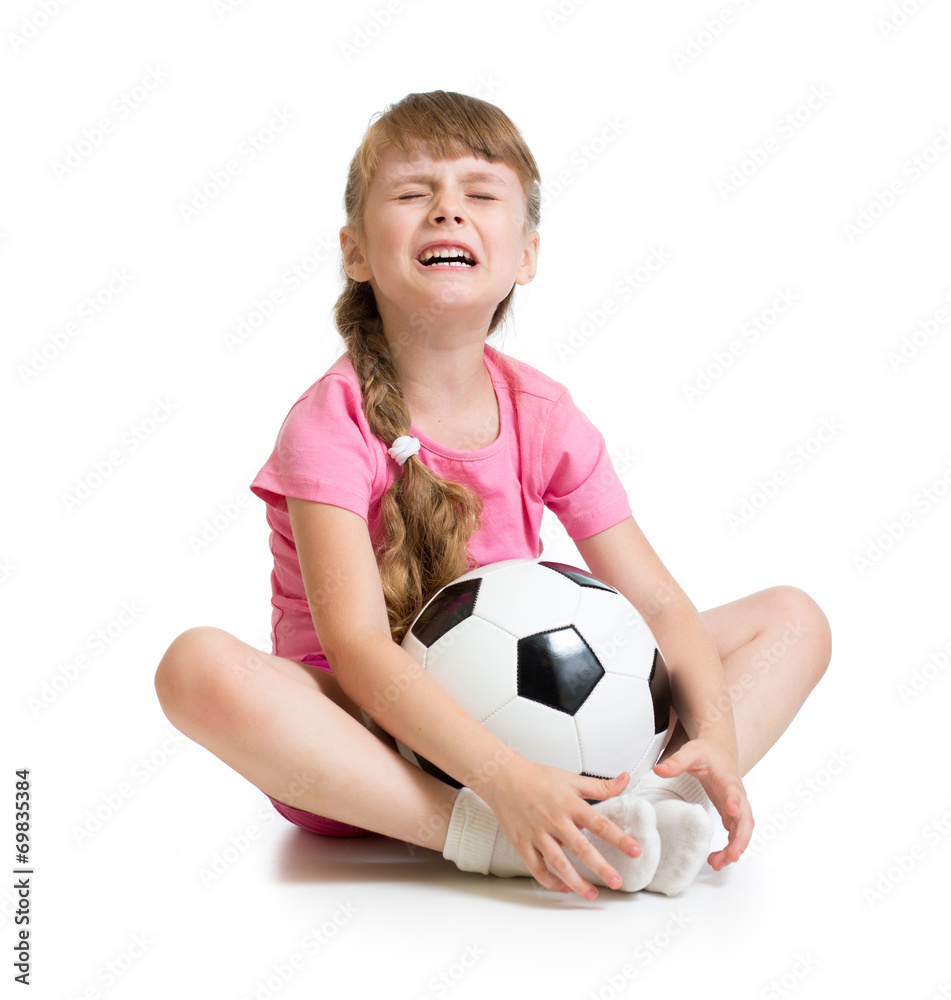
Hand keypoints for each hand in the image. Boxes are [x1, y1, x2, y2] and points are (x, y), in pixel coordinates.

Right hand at [478, 757, 639, 898]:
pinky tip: (562, 888)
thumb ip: (600, 785)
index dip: (619, 838)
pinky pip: (536, 868)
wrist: (503, 777)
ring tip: (591, 894)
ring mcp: (537, 834)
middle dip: (600, 867)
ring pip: (558, 863)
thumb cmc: (538, 777)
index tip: (635, 850)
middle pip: (581, 848)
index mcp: (569, 804)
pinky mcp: (522, 843)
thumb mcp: (571, 779)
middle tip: (617, 882)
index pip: (600, 823)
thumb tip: (625, 780)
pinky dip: (549, 881)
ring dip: (576, 882)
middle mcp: (554, 820)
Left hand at [652, 738, 753, 869]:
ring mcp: (736, 805)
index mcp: (727, 778)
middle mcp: (736, 794)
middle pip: (745, 818)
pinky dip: (730, 846)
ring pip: (742, 830)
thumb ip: (676, 762)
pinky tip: (717, 858)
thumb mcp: (690, 752)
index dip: (734, 800)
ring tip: (718, 863)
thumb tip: (658, 769)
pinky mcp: (731, 813)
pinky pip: (735, 833)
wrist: (719, 749)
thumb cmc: (707, 751)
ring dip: (735, 848)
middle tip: (731, 856)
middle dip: (741, 838)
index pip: (733, 790)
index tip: (732, 810)